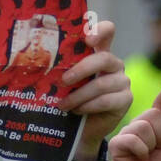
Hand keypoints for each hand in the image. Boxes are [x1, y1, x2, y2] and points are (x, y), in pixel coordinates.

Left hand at [58, 19, 130, 160]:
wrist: (80, 130)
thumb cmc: (69, 100)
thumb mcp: (63, 82)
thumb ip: (59, 69)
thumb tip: (35, 62)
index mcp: (99, 52)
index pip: (107, 31)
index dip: (99, 30)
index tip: (87, 38)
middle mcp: (113, 64)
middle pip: (103, 58)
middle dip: (81, 69)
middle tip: (63, 80)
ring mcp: (122, 81)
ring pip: (102, 83)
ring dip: (79, 95)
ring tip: (62, 105)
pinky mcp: (125, 99)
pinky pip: (106, 100)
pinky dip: (88, 106)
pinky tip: (76, 111)